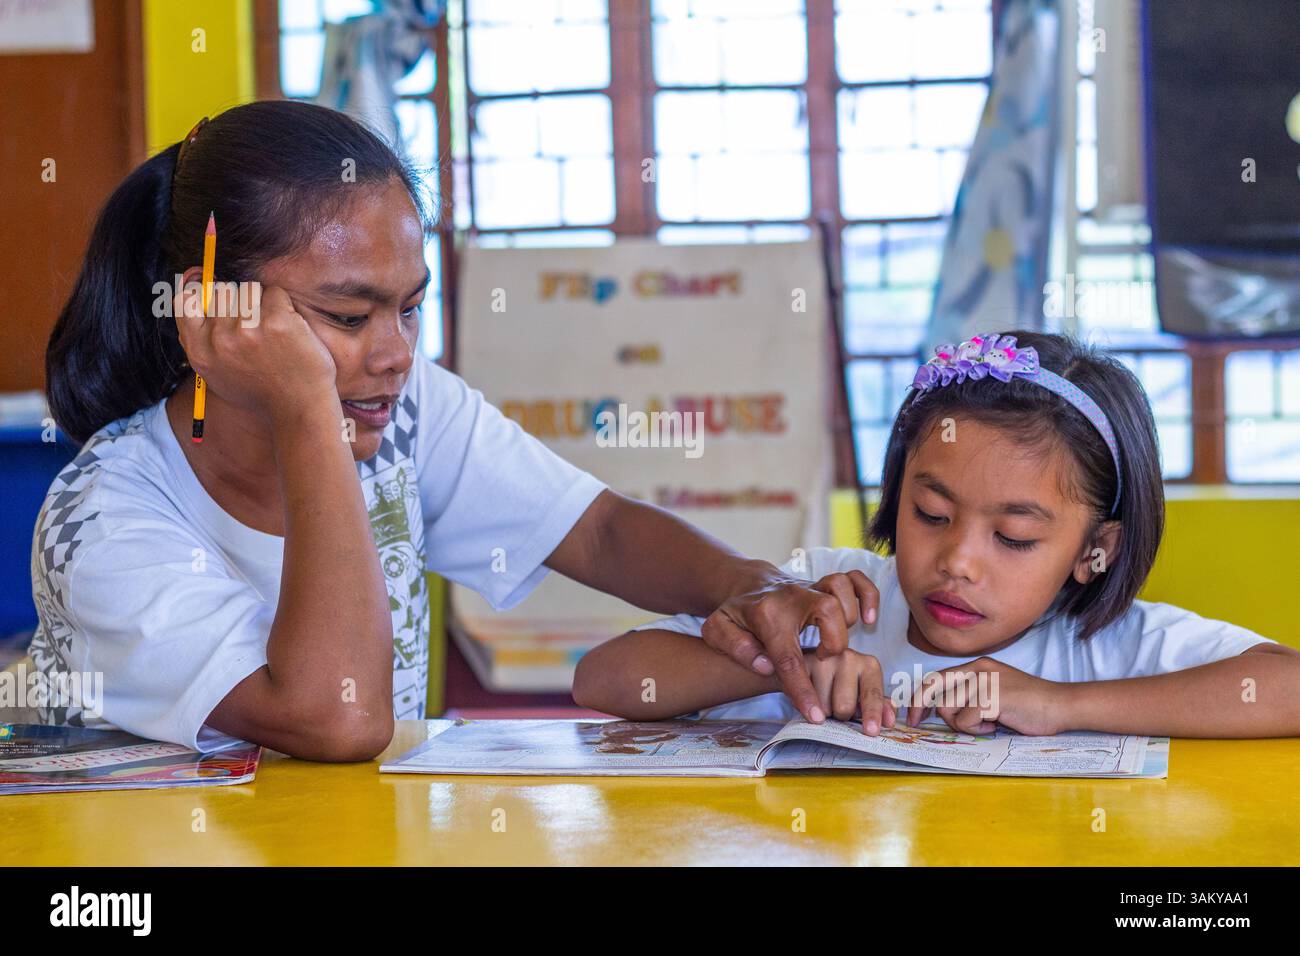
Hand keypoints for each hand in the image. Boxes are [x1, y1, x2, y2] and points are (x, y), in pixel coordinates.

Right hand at [175, 280, 336, 424]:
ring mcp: (247, 329)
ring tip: (273, 329)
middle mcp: (220, 340)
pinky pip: (275, 293)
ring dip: (263, 302)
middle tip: (257, 324)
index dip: (202, 295)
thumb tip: (190, 301)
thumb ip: (200, 343)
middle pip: (223, 292)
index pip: (186, 302)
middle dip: (240, 301)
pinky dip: (284, 306)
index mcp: (200, 352)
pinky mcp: (276, 322)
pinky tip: (289, 330)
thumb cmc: (261, 392)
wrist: (298, 408)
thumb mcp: (217, 376)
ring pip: (249, 289)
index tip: (220, 302)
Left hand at [701, 569, 879, 722]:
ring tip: (837, 641)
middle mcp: (793, 595)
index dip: (803, 689)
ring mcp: (813, 587)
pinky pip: (857, 579)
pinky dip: (868, 596)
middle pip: (826, 609)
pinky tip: (869, 619)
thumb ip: (736, 648)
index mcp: (766, 614)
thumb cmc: (737, 617)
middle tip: (823, 660)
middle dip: (833, 642)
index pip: (788, 656)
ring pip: (841, 589)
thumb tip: (766, 665)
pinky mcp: (827, 584)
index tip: (815, 715)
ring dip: (848, 617)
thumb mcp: (718, 631)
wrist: (750, 587)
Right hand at [804, 648, 896, 735]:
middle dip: (840, 714)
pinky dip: (804, 705)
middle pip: (844, 707)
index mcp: (869, 665)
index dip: (872, 713)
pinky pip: (802, 701)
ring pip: (822, 709)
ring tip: (822, 697)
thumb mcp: (864, 693)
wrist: (811, 665)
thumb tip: (889, 721)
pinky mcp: (801, 664)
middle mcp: (847, 657)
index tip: (871, 731)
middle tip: (838, 705)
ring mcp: (823, 659)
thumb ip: (879, 706)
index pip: (871, 695)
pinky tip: (809, 694)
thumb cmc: (843, 683)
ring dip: (821, 711)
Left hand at [905, 657, 1070, 735]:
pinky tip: (996, 725)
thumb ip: (971, 695)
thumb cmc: (1030, 704)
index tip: (914, 717)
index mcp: (977, 666)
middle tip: (957, 725)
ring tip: (987, 723)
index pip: (936, 678)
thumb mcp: (995, 691)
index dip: (920, 698)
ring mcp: (984, 682)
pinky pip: (966, 721)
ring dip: (964, 725)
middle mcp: (977, 670)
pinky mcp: (991, 698)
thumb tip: (941, 711)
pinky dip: (978, 730)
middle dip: (941, 716)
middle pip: (938, 695)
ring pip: (949, 710)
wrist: (1061, 705)